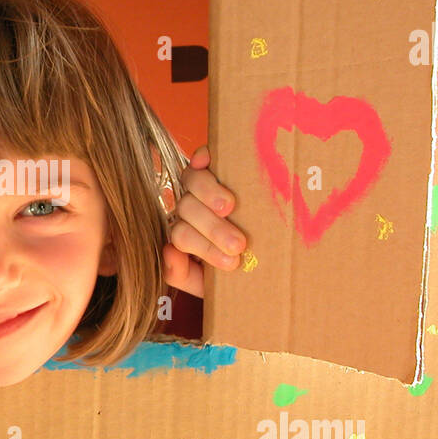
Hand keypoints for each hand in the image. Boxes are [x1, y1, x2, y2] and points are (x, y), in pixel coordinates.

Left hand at [162, 146, 244, 297]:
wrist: (267, 260)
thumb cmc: (236, 267)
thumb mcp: (208, 282)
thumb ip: (180, 275)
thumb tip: (169, 253)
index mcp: (186, 233)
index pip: (181, 235)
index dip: (203, 247)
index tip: (232, 262)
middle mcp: (190, 207)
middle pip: (187, 210)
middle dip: (213, 229)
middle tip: (238, 243)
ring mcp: (200, 183)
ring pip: (192, 182)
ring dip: (209, 195)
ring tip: (230, 207)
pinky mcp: (214, 162)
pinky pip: (201, 156)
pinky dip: (202, 157)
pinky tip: (210, 163)